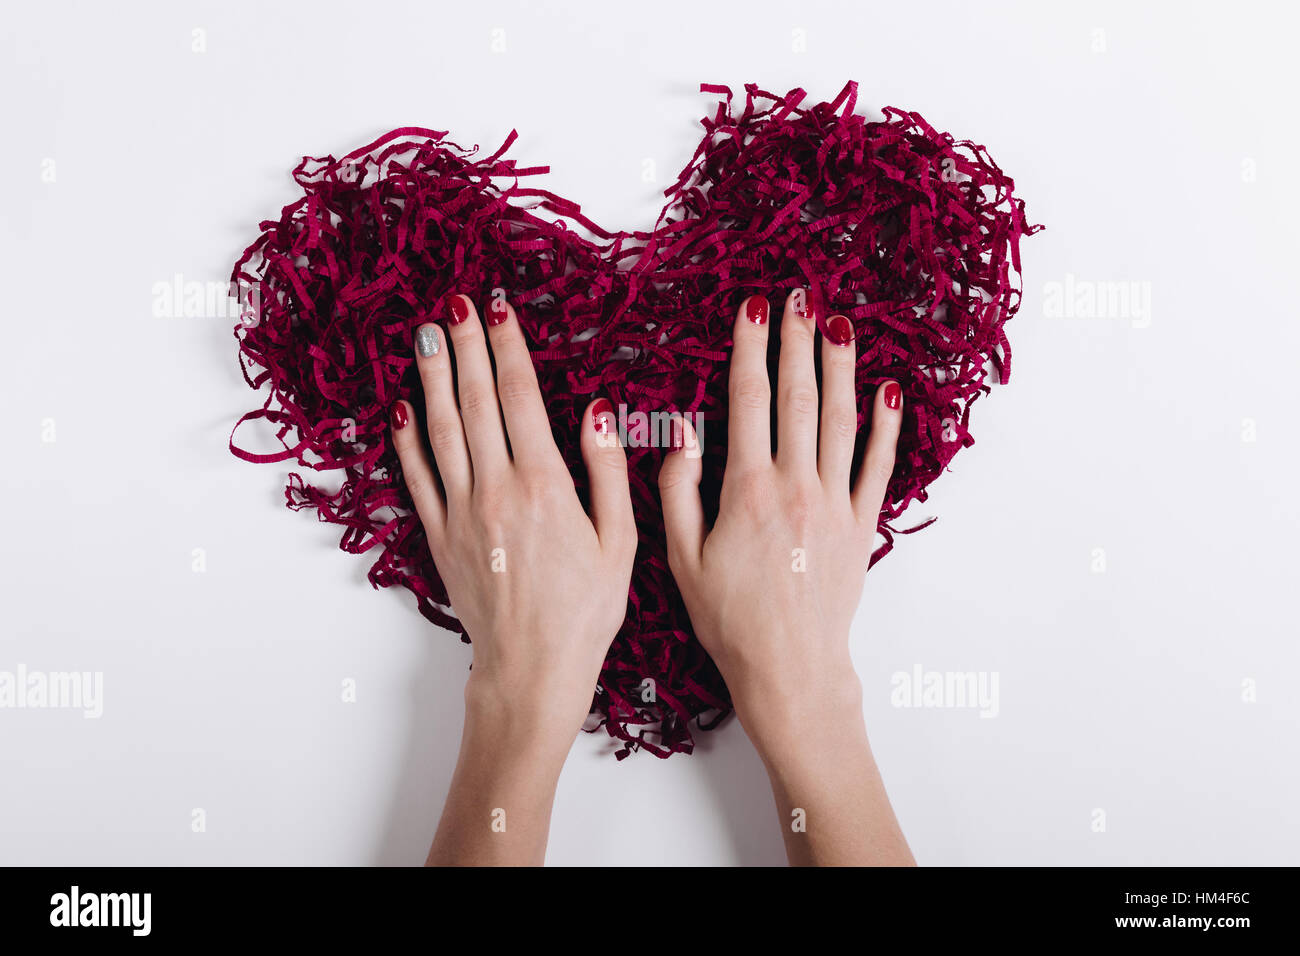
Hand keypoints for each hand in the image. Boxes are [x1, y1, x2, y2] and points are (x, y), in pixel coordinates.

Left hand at [391, 294, 635, 864]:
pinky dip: (406, 442)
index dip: (507, 350)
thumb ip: (606, 471)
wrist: (532, 669)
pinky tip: (401, 411)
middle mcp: (496, 490)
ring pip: (441, 431)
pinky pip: (417, 479)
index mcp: (544, 485)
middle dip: (464, 348)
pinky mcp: (440, 537)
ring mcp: (461, 513)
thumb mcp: (618, 541)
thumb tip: (597, 410)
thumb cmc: (584, 611)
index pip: (521, 399)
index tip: (498, 312)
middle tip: (454, 304)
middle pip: (475, 403)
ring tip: (424, 337)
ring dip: (432, 380)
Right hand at [658, 290, 912, 865]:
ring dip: (839, 368)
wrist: (789, 668)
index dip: (749, 350)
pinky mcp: (862, 525)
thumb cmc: (729, 619)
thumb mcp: (682, 556)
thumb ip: (679, 487)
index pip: (749, 402)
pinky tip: (887, 391)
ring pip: (841, 420)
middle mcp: (796, 485)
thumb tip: (683, 429)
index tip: (752, 310)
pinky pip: (877, 465)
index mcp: (747, 489)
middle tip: (799, 297)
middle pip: (799, 397)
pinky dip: (884, 426)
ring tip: (838, 324)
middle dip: (796, 342)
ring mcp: (835, 503)